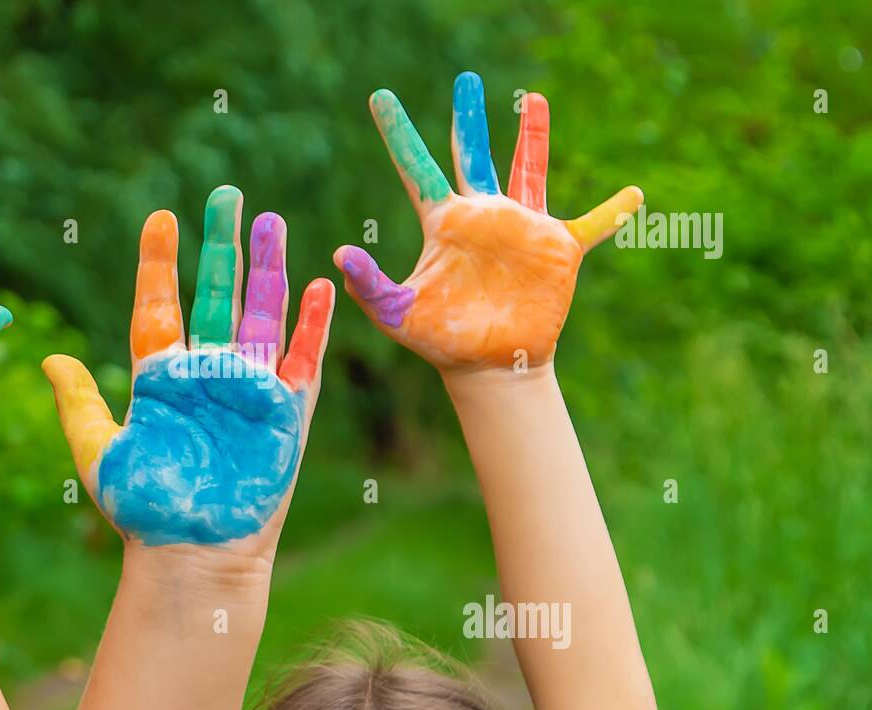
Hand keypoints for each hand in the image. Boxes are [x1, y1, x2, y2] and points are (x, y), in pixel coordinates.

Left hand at [43, 185, 334, 563]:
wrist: (191, 552)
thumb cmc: (144, 508)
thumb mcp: (100, 452)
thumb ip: (80, 403)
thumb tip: (51, 357)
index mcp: (161, 376)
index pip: (161, 304)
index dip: (160, 262)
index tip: (160, 218)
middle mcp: (207, 372)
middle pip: (217, 295)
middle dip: (223, 245)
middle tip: (227, 196)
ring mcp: (249, 388)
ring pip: (262, 314)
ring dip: (269, 269)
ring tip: (271, 222)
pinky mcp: (285, 411)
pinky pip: (303, 359)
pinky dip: (313, 325)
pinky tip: (319, 285)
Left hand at [334, 72, 641, 372]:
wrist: (488, 365)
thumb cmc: (440, 341)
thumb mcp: (397, 312)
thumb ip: (369, 284)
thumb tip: (338, 255)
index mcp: (444, 223)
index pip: (417, 168)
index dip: (398, 133)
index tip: (379, 97)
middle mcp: (481, 216)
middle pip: (473, 154)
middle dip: (467, 117)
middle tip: (465, 80)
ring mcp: (521, 229)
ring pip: (528, 171)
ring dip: (533, 137)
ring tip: (534, 100)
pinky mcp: (557, 250)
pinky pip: (591, 225)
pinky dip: (612, 212)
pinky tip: (634, 195)